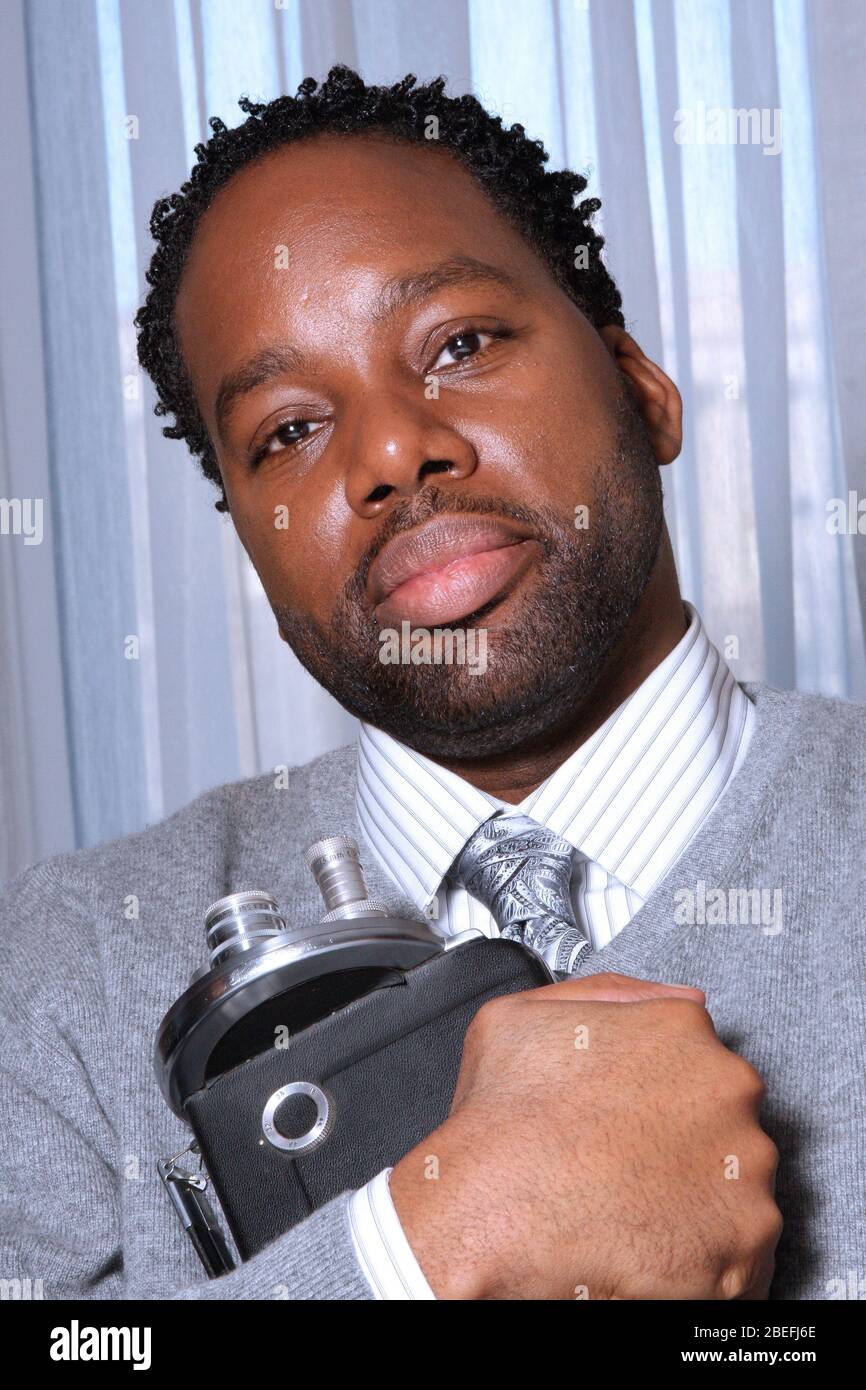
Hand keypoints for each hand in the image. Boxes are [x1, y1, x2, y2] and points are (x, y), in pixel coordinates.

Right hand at [390, 972, 781, 1299]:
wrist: (490, 1216)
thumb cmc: (502, 1124)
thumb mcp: (522, 1013)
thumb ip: (614, 993)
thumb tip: (677, 998)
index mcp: (681, 1029)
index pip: (697, 1054)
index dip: (659, 1090)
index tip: (633, 1116)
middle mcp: (726, 1090)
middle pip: (722, 1115)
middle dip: (683, 1141)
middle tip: (626, 1164)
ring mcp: (742, 1167)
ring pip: (734, 1181)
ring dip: (696, 1198)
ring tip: (633, 1209)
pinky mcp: (746, 1240)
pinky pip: (741, 1248)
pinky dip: (704, 1254)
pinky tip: (651, 1246)